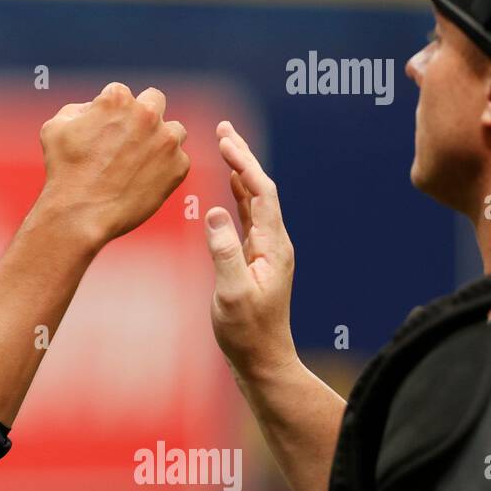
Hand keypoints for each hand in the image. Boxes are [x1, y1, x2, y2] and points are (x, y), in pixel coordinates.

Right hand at [36, 82, 189, 250]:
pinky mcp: (179, 166)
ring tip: (140, 162)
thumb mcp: (55, 128)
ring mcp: (166, 140)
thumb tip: (93, 110)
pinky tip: (144, 181)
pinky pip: (179, 160)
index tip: (103, 131)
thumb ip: (78, 109)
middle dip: (142, 115)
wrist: (80, 213)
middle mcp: (147, 114)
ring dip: (161, 140)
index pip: (120, 93)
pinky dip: (165, 169)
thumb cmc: (64, 171)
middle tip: (129, 138)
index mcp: (118, 99)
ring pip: (174, 130)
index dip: (109, 112)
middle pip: (154, 101)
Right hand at [204, 121, 296, 380]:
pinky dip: (237, 194)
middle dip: (243, 157)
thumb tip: (216, 213)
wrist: (262, 360)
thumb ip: (225, 252)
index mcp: (273, 246)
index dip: (244, 163)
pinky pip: (247, 216)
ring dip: (240, 171)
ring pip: (254, 200)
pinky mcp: (255, 259)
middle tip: (224, 130)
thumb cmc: (247, 332)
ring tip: (224, 146)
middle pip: (260, 188)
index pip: (262, 192)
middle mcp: (274, 243)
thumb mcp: (232, 293)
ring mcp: (266, 250)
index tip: (224, 140)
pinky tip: (228, 186)